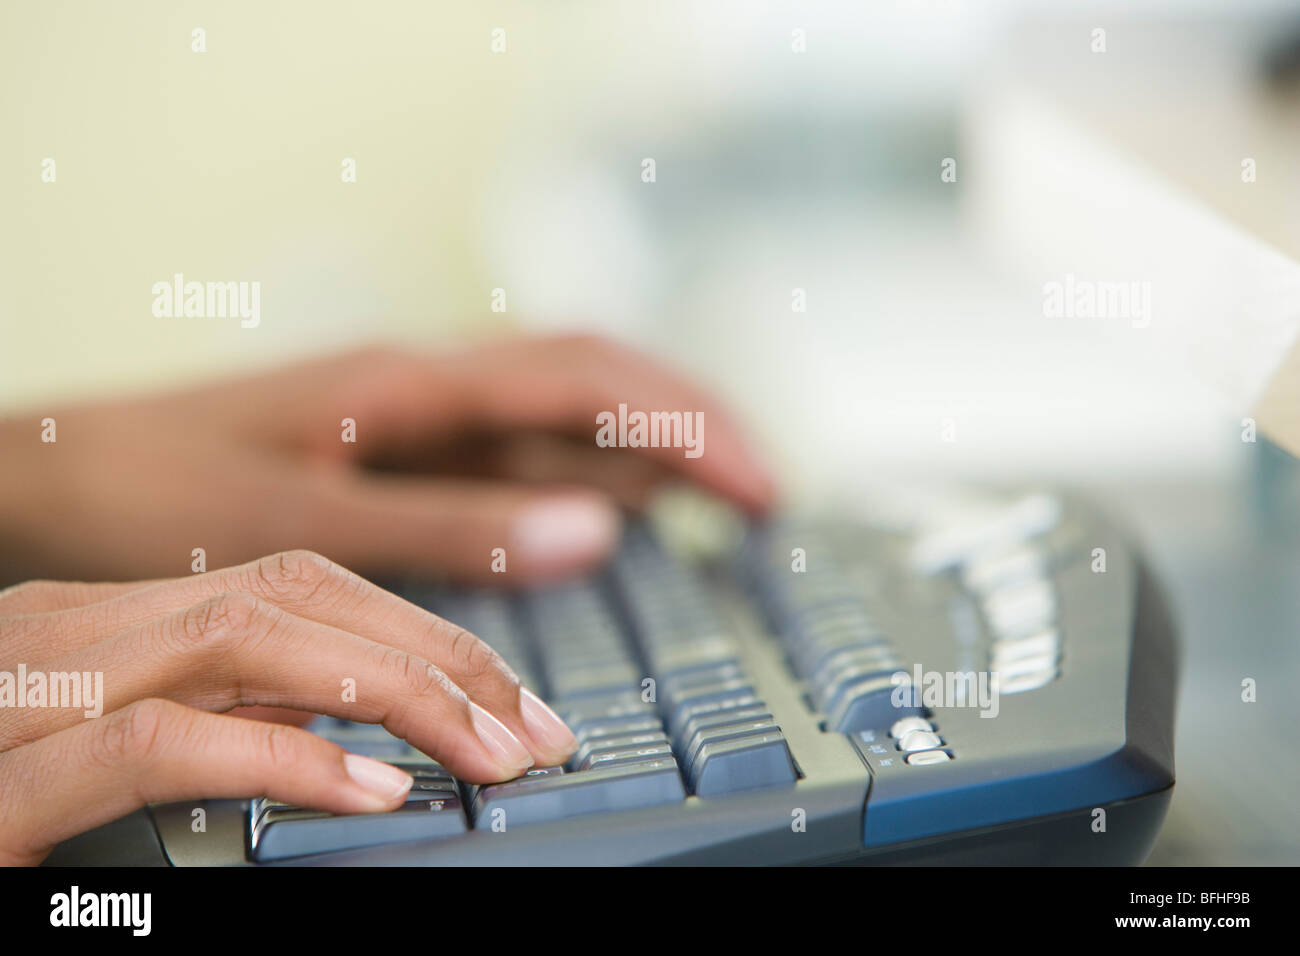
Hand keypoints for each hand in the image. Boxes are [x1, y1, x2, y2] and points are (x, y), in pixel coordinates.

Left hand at [0, 335, 774, 585]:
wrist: (58, 477)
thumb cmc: (159, 492)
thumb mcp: (305, 522)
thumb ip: (456, 528)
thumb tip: (598, 530)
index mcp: (415, 384)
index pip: (589, 381)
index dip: (687, 425)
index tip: (758, 483)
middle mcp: (430, 386)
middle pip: (598, 377)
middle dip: (694, 422)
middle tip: (767, 488)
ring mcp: (422, 415)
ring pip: (568, 411)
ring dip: (654, 442)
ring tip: (730, 490)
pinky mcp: (407, 449)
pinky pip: (524, 451)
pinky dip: (592, 473)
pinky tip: (626, 500)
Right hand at [0, 551, 577, 865]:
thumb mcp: (116, 747)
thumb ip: (221, 724)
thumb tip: (360, 747)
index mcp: (112, 622)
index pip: (300, 586)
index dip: (425, 634)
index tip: (516, 702)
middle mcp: (75, 630)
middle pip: (299, 596)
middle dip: (441, 655)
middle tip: (538, 731)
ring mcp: (27, 690)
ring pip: (247, 634)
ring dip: (395, 691)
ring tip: (491, 753)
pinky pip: (158, 740)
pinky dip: (278, 754)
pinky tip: (369, 791)